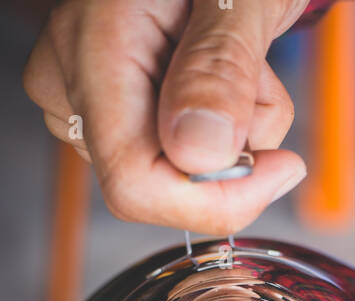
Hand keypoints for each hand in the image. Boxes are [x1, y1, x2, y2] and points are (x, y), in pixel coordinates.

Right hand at [24, 0, 309, 232]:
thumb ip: (221, 67)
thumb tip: (198, 152)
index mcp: (92, 44)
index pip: (134, 183)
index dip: (213, 201)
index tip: (282, 170)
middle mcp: (73, 78)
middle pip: (160, 183)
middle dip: (233, 148)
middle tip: (257, 75)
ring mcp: (85, 97)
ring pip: (177, 172)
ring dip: (236, 133)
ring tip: (239, 58)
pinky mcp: (109, 109)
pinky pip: (176, 157)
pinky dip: (223, 126)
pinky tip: (220, 72)